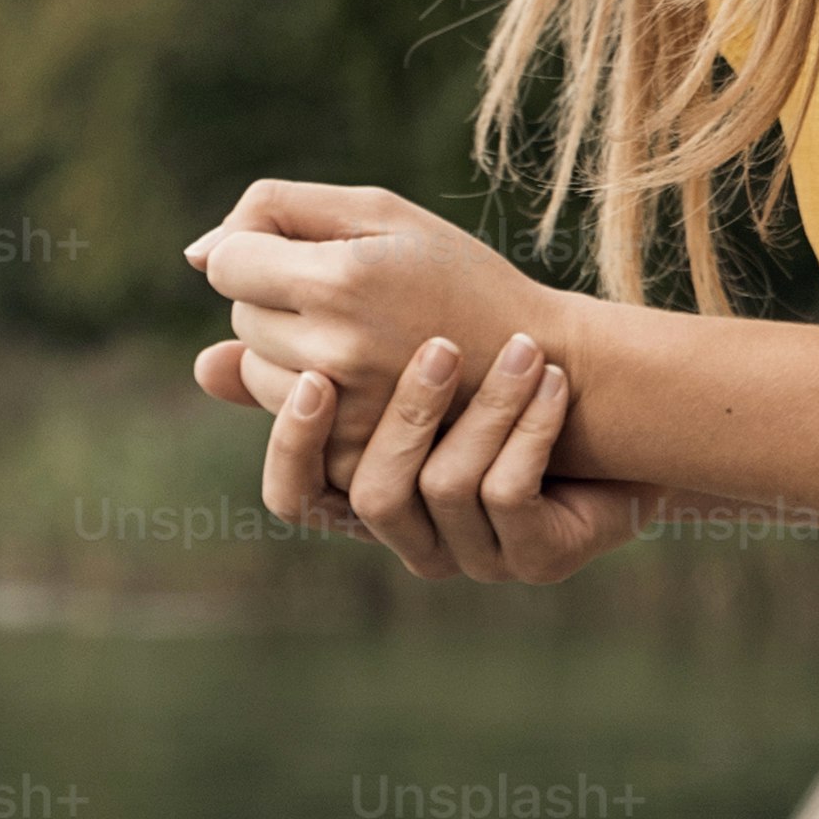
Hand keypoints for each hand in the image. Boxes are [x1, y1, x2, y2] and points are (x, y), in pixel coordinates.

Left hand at [183, 179, 565, 462]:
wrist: (540, 363)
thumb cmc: (455, 274)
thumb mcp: (381, 214)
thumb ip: (279, 212)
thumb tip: (197, 255)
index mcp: (340, 281)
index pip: (228, 263)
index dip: (257, 252)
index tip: (304, 255)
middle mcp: (336, 353)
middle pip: (241, 319)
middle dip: (276, 303)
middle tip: (351, 298)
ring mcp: (346, 416)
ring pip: (255, 376)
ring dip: (287, 357)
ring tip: (360, 340)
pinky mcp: (354, 462)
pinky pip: (289, 425)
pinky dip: (312, 406)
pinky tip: (363, 384)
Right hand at [260, 333, 654, 581]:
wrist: (613, 411)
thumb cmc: (493, 355)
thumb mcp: (402, 321)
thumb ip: (315, 306)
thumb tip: (205, 261)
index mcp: (363, 487)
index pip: (294, 497)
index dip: (294, 448)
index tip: (313, 378)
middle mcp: (409, 532)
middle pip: (374, 494)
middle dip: (408, 415)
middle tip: (439, 346)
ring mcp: (472, 554)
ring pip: (450, 492)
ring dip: (487, 412)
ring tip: (525, 353)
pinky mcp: (537, 557)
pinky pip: (514, 500)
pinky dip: (531, 434)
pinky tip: (551, 383)